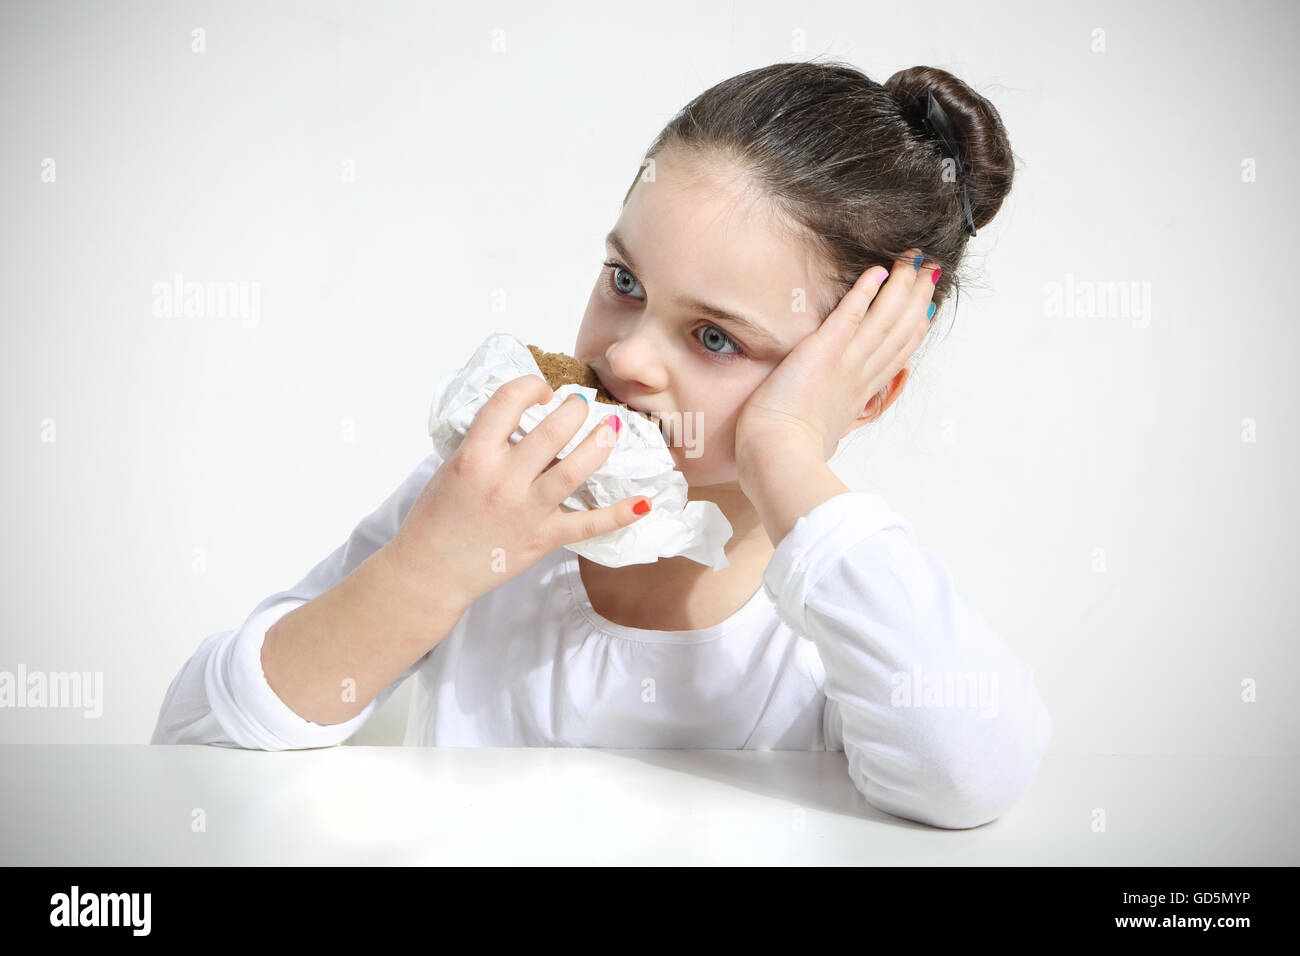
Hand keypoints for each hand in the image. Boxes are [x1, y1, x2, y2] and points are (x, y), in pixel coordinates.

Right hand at [388, 375, 649, 606]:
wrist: (430, 570)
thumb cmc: (437, 517)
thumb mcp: (452, 467)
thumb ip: (484, 443)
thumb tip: (518, 417)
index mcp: (474, 456)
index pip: (507, 402)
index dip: (530, 385)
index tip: (541, 389)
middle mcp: (502, 480)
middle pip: (551, 432)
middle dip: (574, 409)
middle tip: (581, 405)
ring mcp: (526, 511)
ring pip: (575, 470)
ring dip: (599, 444)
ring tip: (611, 429)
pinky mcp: (543, 538)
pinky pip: (588, 524)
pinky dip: (620, 514)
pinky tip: (644, 502)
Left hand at [735, 249, 939, 467]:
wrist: (778, 456)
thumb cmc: (791, 452)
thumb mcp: (824, 435)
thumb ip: (831, 421)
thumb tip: (832, 428)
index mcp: (861, 394)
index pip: (897, 354)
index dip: (915, 327)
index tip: (925, 307)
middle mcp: (860, 374)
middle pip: (901, 330)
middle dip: (918, 297)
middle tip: (931, 270)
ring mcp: (845, 361)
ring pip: (885, 317)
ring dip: (901, 285)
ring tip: (912, 259)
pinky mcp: (823, 351)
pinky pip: (850, 314)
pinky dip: (865, 292)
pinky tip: (877, 271)